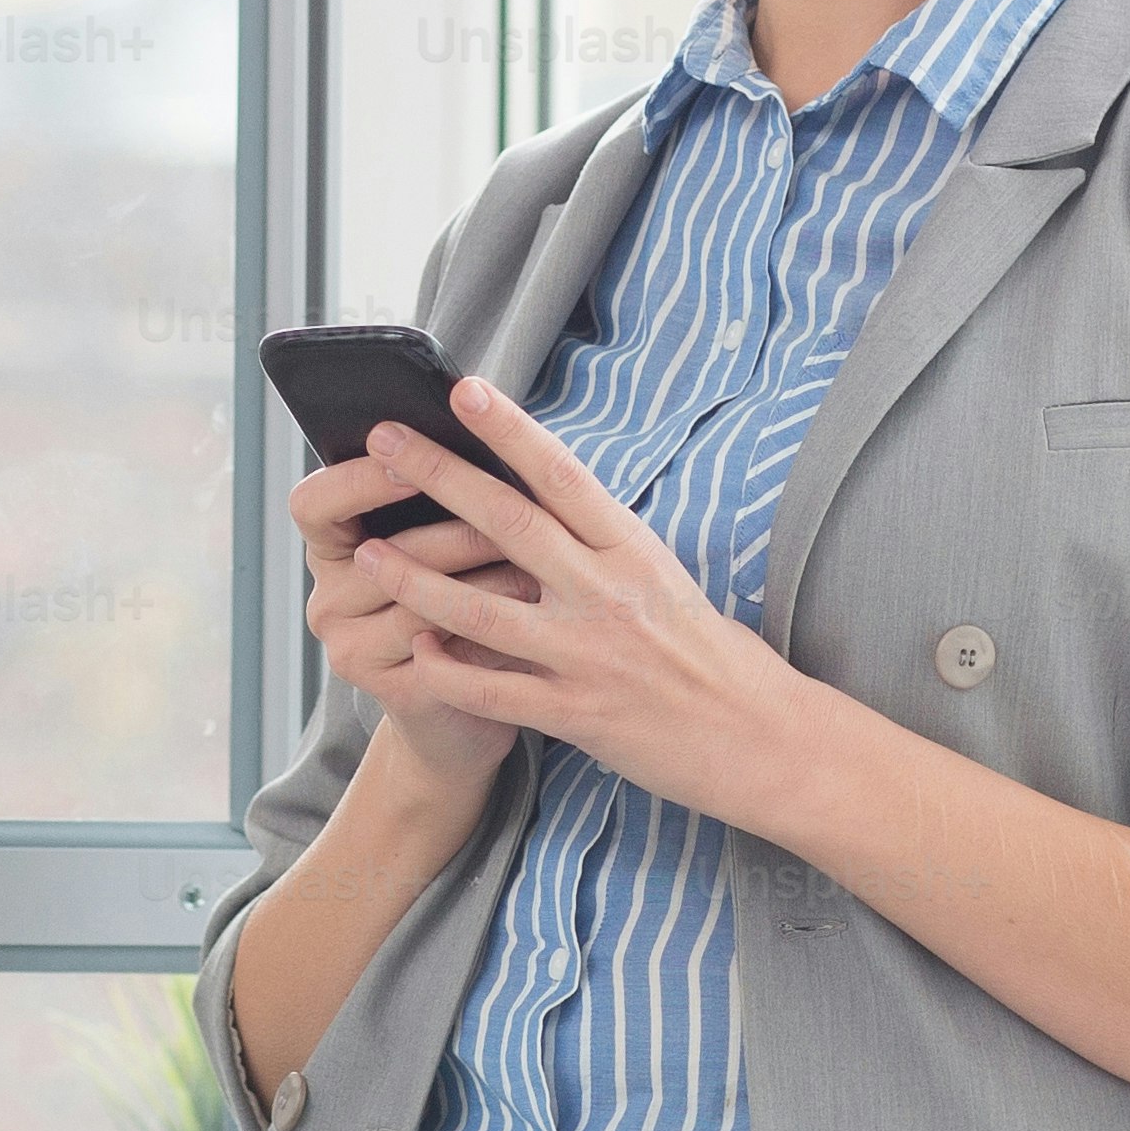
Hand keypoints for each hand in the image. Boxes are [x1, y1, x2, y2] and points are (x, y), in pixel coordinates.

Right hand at [289, 424, 537, 789]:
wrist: (461, 712)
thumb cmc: (459, 601)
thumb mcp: (438, 544)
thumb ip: (443, 499)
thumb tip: (480, 431)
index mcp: (331, 550)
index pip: (313, 504)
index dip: (358, 479)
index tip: (409, 454)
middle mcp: (329, 601)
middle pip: (379, 550)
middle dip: (449, 524)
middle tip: (502, 496)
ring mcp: (355, 652)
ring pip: (418, 601)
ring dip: (483, 570)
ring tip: (538, 550)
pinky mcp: (396, 694)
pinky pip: (447, 650)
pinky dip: (495, 619)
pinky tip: (534, 600)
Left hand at [350, 378, 823, 829]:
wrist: (764, 739)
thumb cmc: (711, 656)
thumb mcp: (663, 579)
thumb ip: (601, 545)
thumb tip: (542, 496)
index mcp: (632, 549)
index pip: (561, 474)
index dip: (508, 429)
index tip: (462, 390)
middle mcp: (608, 592)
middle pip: (508, 522)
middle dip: (439, 476)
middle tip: (383, 439)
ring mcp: (589, 655)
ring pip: (482, 610)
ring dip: (416, 578)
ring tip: (365, 554)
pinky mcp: (578, 715)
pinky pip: (495, 691)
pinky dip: (447, 672)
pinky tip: (411, 651)